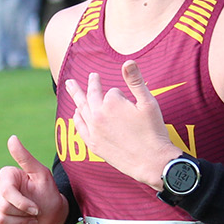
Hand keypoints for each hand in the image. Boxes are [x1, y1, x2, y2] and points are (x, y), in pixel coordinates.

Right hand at [0, 135, 67, 223]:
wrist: (50, 218)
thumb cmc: (48, 194)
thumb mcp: (41, 175)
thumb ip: (26, 158)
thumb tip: (12, 138)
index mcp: (6, 176)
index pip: (6, 192)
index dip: (22, 204)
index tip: (37, 209)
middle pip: (2, 207)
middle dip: (22, 215)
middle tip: (34, 213)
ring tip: (28, 219)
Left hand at [64, 60, 175, 190]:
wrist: (151, 162)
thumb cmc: (153, 132)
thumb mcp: (148, 103)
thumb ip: (135, 80)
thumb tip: (127, 61)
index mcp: (112, 102)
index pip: (113, 92)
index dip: (124, 97)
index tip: (132, 106)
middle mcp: (98, 115)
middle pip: (92, 95)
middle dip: (92, 84)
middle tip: (92, 76)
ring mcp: (94, 130)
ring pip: (82, 108)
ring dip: (76, 95)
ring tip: (70, 85)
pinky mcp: (93, 145)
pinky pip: (80, 127)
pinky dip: (77, 118)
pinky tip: (75, 113)